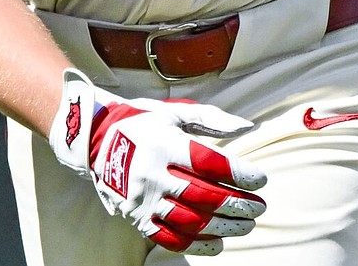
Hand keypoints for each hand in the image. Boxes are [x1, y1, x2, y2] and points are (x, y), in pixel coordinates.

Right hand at [49, 70, 266, 254]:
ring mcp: (143, 199)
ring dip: (223, 226)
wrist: (96, 139)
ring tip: (246, 226)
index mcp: (165, 144)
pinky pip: (168, 237)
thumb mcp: (175, 112)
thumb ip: (212, 118)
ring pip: (189, 220)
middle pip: (204, 195)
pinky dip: (195, 245)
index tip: (260, 179)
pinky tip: (217, 244)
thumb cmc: (143, 121)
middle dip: (238, 204)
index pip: (210, 163)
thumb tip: (247, 126)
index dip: (240, 173)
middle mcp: (153, 174)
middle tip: (260, 206)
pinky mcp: (136, 217)